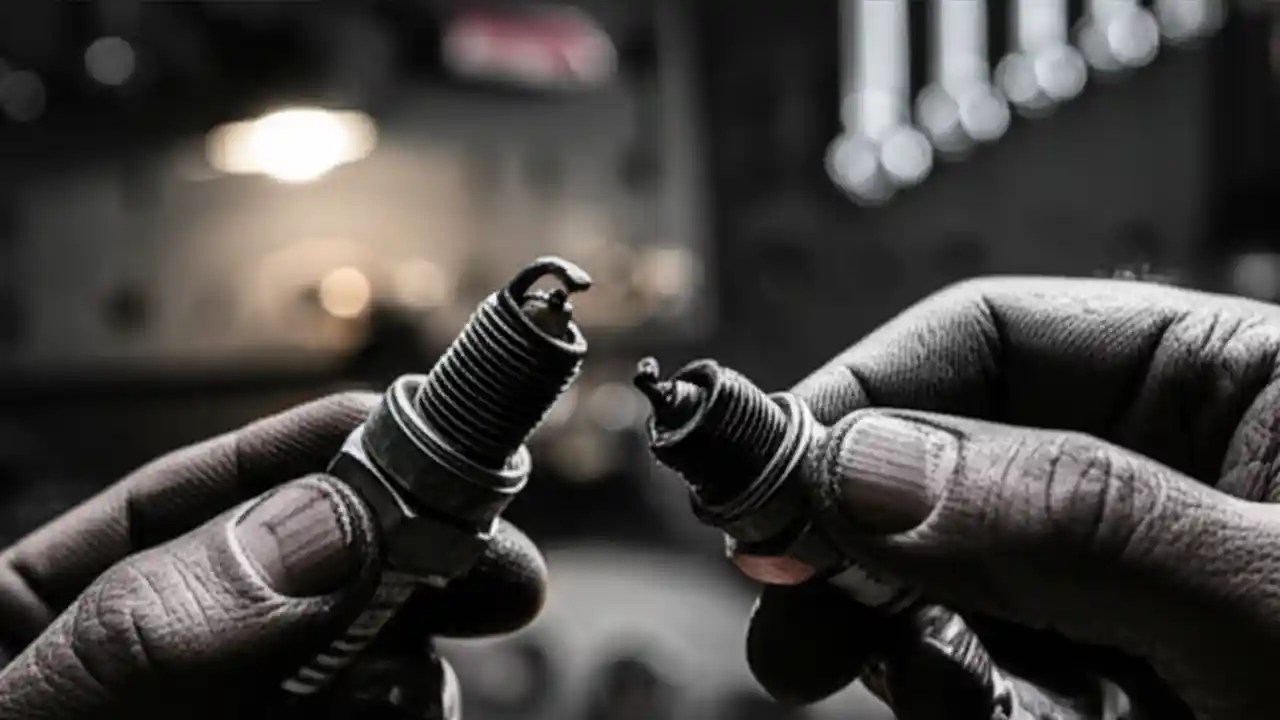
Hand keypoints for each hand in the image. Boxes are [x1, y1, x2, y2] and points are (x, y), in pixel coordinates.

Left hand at [0, 393, 545, 718]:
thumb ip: (150, 629)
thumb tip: (316, 532)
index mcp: (31, 622)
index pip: (183, 499)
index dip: (309, 450)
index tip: (415, 426)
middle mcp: (144, 675)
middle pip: (294, 577)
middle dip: (399, 554)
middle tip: (487, 554)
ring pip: (345, 666)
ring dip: (410, 654)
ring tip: (423, 669)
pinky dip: (402, 717)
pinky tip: (410, 710)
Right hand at [744, 278, 1279, 719]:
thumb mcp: (1267, 596)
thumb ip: (1074, 520)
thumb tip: (859, 467)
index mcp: (1225, 388)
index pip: (996, 342)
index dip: (868, 394)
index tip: (771, 473)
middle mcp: (1161, 479)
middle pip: (949, 469)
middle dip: (854, 536)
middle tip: (776, 600)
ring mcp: (1130, 590)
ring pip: (952, 582)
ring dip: (890, 632)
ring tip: (862, 676)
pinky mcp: (1117, 688)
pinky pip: (992, 676)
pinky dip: (954, 700)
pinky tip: (962, 718)